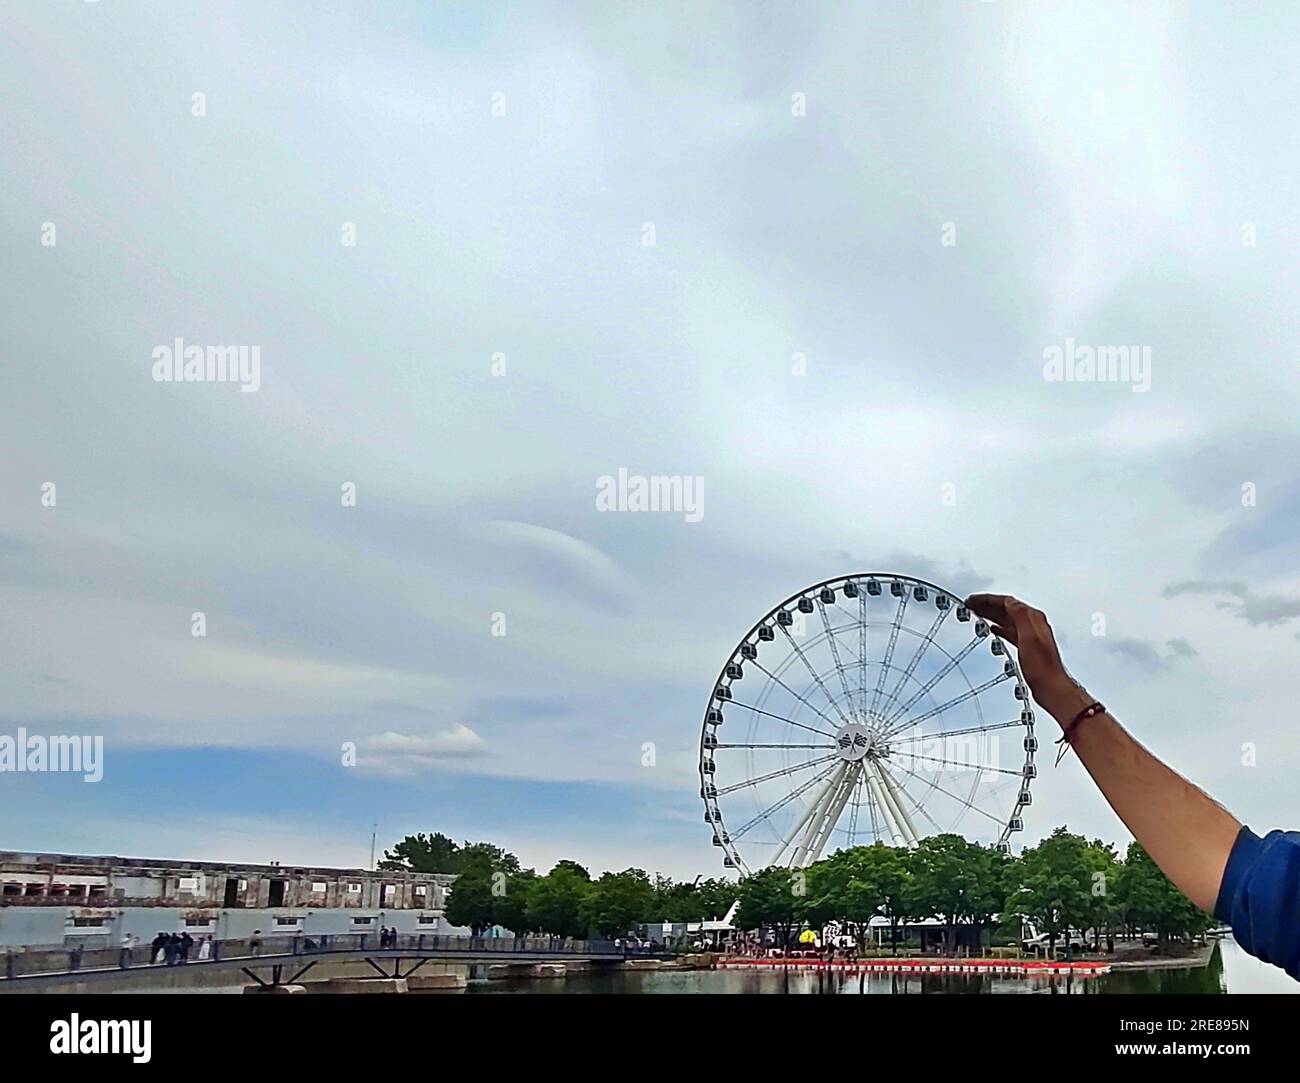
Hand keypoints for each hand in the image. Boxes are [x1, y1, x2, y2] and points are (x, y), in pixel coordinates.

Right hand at [964, 593, 1091, 725]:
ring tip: (977, 613)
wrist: (1050, 687)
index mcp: (1033, 619)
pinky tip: (993, 629)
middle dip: (987, 605)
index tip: (974, 600)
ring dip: (991, 615)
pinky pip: (1010, 631)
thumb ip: (1020, 616)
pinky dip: (999, 627)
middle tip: (971, 605)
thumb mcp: (1029, 637)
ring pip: (1007, 619)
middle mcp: (1033, 625)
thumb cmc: (1042, 668)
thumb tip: (1010, 601)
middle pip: (1006, 609)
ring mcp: (1030, 636)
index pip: (1007, 602)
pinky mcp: (1027, 647)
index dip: (988, 600)